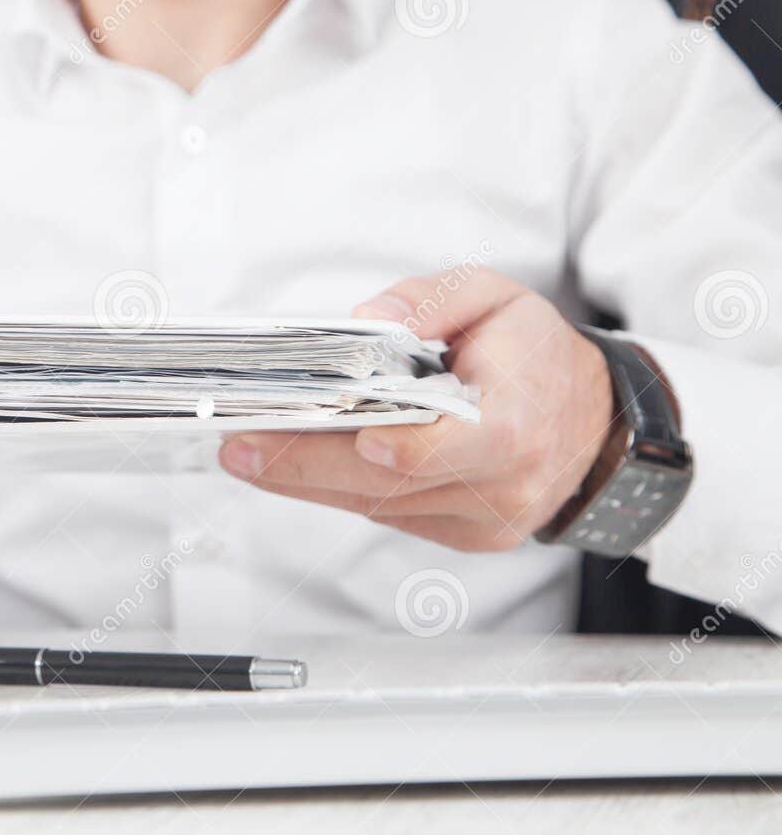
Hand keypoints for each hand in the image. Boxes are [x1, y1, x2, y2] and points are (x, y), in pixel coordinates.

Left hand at [218, 269, 614, 551]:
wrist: (595, 421)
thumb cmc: (535, 353)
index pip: (445, 447)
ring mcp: (484, 520)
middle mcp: (503, 484)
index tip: (337, 429)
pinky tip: (301, 464)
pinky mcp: (465, 537)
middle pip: (389, 484)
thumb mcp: (494, 297)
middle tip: (240, 447)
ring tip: (250, 451)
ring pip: (377, 504)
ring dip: (310, 478)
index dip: (391, 445)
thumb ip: (433, 299)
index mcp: (518, 422)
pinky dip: (345, 488)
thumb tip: (371, 320)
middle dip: (306, 464)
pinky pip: (390, 515)